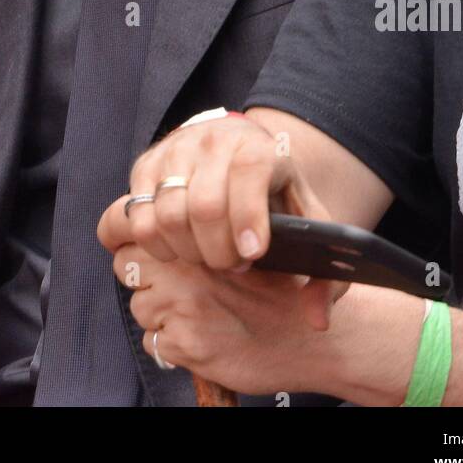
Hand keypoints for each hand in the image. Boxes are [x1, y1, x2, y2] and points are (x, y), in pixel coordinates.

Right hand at [97, 112, 342, 329]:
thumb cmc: (275, 196)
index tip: (252, 253)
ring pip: (166, 213)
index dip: (248, 215)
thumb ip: (324, 276)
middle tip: (232, 264)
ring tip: (206, 256)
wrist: (241, 151)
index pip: (249, 171)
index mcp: (259, 148)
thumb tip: (316, 320)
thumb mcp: (308, 223)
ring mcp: (176, 150)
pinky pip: (138, 215)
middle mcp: (215, 141)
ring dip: (186, 251)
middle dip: (217, 250)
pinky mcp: (146, 165)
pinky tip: (180, 248)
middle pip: (203, 204)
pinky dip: (156, 244)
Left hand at [112, 243, 363, 396]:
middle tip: (175, 285)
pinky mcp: (185, 344)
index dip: (141, 238)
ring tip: (196, 314)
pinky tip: (201, 338)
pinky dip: (171, 344)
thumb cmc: (283, 289)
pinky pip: (154, 342)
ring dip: (159, 312)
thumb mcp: (246, 241)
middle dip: (145, 275)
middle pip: (127, 264)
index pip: (138, 226)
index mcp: (200, 233)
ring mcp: (182, 307)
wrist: (320, 340)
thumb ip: (202, 230)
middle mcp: (186, 267)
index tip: (155, 249)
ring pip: (139, 305)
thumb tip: (154, 227)